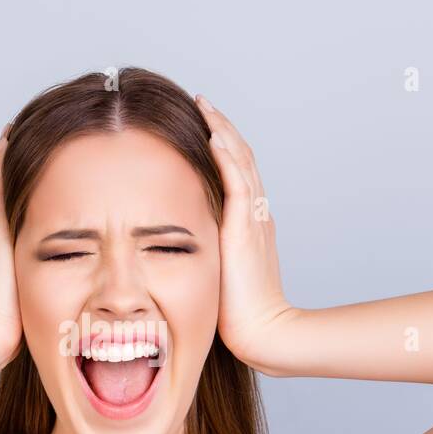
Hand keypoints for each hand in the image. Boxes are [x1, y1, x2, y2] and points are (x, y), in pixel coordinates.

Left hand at [196, 95, 294, 371]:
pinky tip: (211, 135)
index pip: (236, 173)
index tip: (201, 126)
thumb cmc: (235, 314)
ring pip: (241, 161)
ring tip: (203, 106)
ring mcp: (253, 218)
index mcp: (249, 223)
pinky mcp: (246, 228)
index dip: (221, 146)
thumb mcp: (215, 272)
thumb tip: (171, 246)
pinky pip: (237, 182)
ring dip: (222, 130)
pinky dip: (226, 155)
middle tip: (201, 102)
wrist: (261, 331)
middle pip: (241, 157)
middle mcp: (255, 214)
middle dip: (221, 128)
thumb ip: (202, 252)